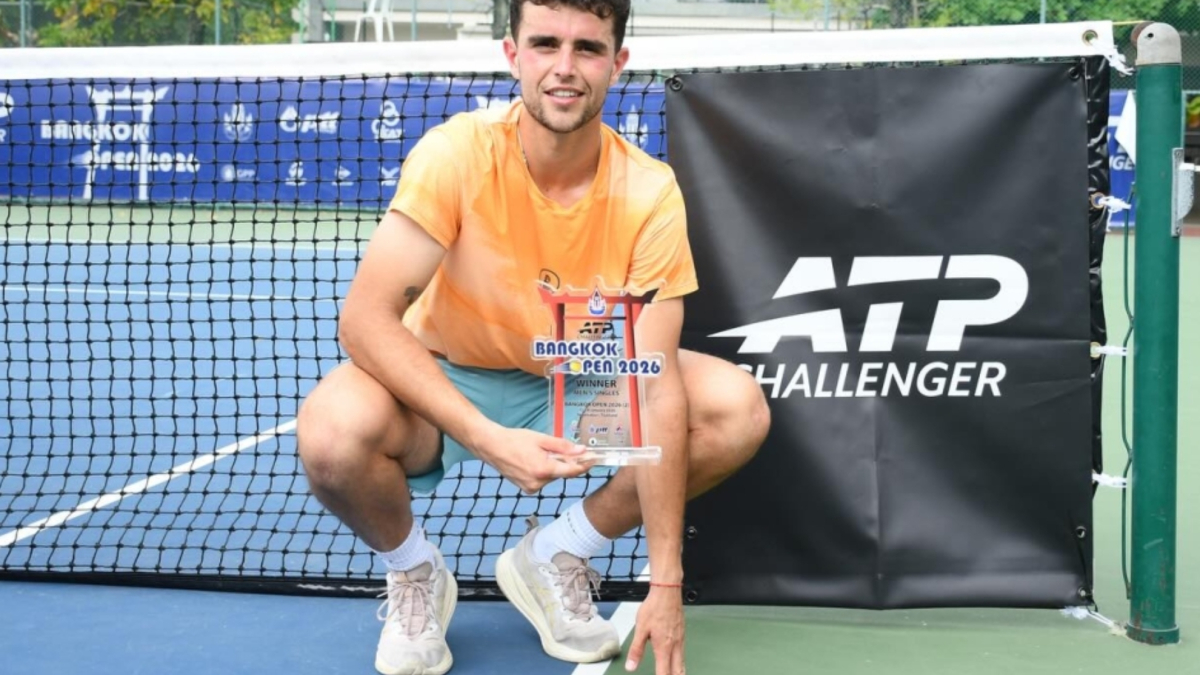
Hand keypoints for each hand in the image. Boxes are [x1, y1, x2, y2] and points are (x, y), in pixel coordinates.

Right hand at [474, 425, 592, 493]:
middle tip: (566, 450)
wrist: (491, 446)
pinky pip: (542, 480)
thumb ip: (563, 446)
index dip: (584, 465)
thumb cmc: (514, 440)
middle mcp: (538, 483)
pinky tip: (534, 460)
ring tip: (540, 452)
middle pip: (562, 473)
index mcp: (543, 470)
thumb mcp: (541, 439)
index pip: (571, 471)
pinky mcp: (526, 488)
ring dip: (553, 466)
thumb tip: (581, 450)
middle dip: (566, 462)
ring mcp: (531, 488)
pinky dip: (543, 471)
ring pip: (552, 477)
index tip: (594, 459)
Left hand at [626, 586, 684, 674]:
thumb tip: (631, 667)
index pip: (664, 672)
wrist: (667, 592)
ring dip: (678, 672)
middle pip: (678, 671)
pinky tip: (675, 660)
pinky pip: (683, 654)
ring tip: (673, 674)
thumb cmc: (653, 609)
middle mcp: (675, 646)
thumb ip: (636, 650)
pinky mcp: (682, 634)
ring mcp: (681, 640)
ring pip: (682, 663)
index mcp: (664, 648)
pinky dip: (680, 662)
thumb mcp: (640, 629)